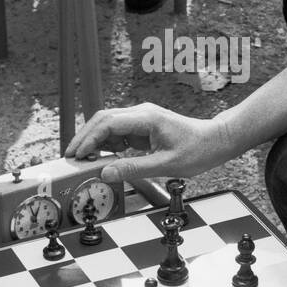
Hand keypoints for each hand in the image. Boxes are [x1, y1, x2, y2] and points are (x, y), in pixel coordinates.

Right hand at [65, 104, 236, 183]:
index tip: (77, 154)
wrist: (216, 141)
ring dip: (94, 141)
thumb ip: (134, 169)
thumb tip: (106, 172)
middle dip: (84, 137)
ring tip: (83, 161)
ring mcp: (141, 119)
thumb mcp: (166, 165)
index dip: (89, 138)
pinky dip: (107, 144)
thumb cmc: (198, 150)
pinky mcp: (142, 127)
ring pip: (108, 125)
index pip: (108, 123)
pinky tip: (102, 157)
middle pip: (103, 119)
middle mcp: (141, 113)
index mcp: (146, 118)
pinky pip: (118, 133)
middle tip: (71, 158)